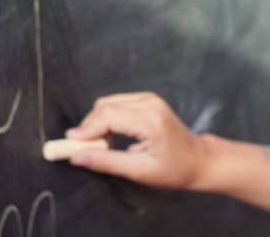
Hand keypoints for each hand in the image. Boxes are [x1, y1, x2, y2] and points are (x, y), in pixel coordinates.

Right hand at [66, 92, 210, 189]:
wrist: (198, 159)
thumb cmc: (174, 169)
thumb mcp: (139, 171)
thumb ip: (107, 162)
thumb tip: (77, 156)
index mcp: (150, 121)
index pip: (108, 116)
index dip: (86, 129)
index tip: (71, 144)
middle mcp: (150, 104)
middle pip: (105, 106)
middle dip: (89, 127)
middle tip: (85, 149)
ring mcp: (150, 98)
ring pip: (108, 103)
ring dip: (98, 122)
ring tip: (104, 145)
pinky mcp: (147, 99)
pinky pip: (117, 103)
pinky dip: (108, 117)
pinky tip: (113, 136)